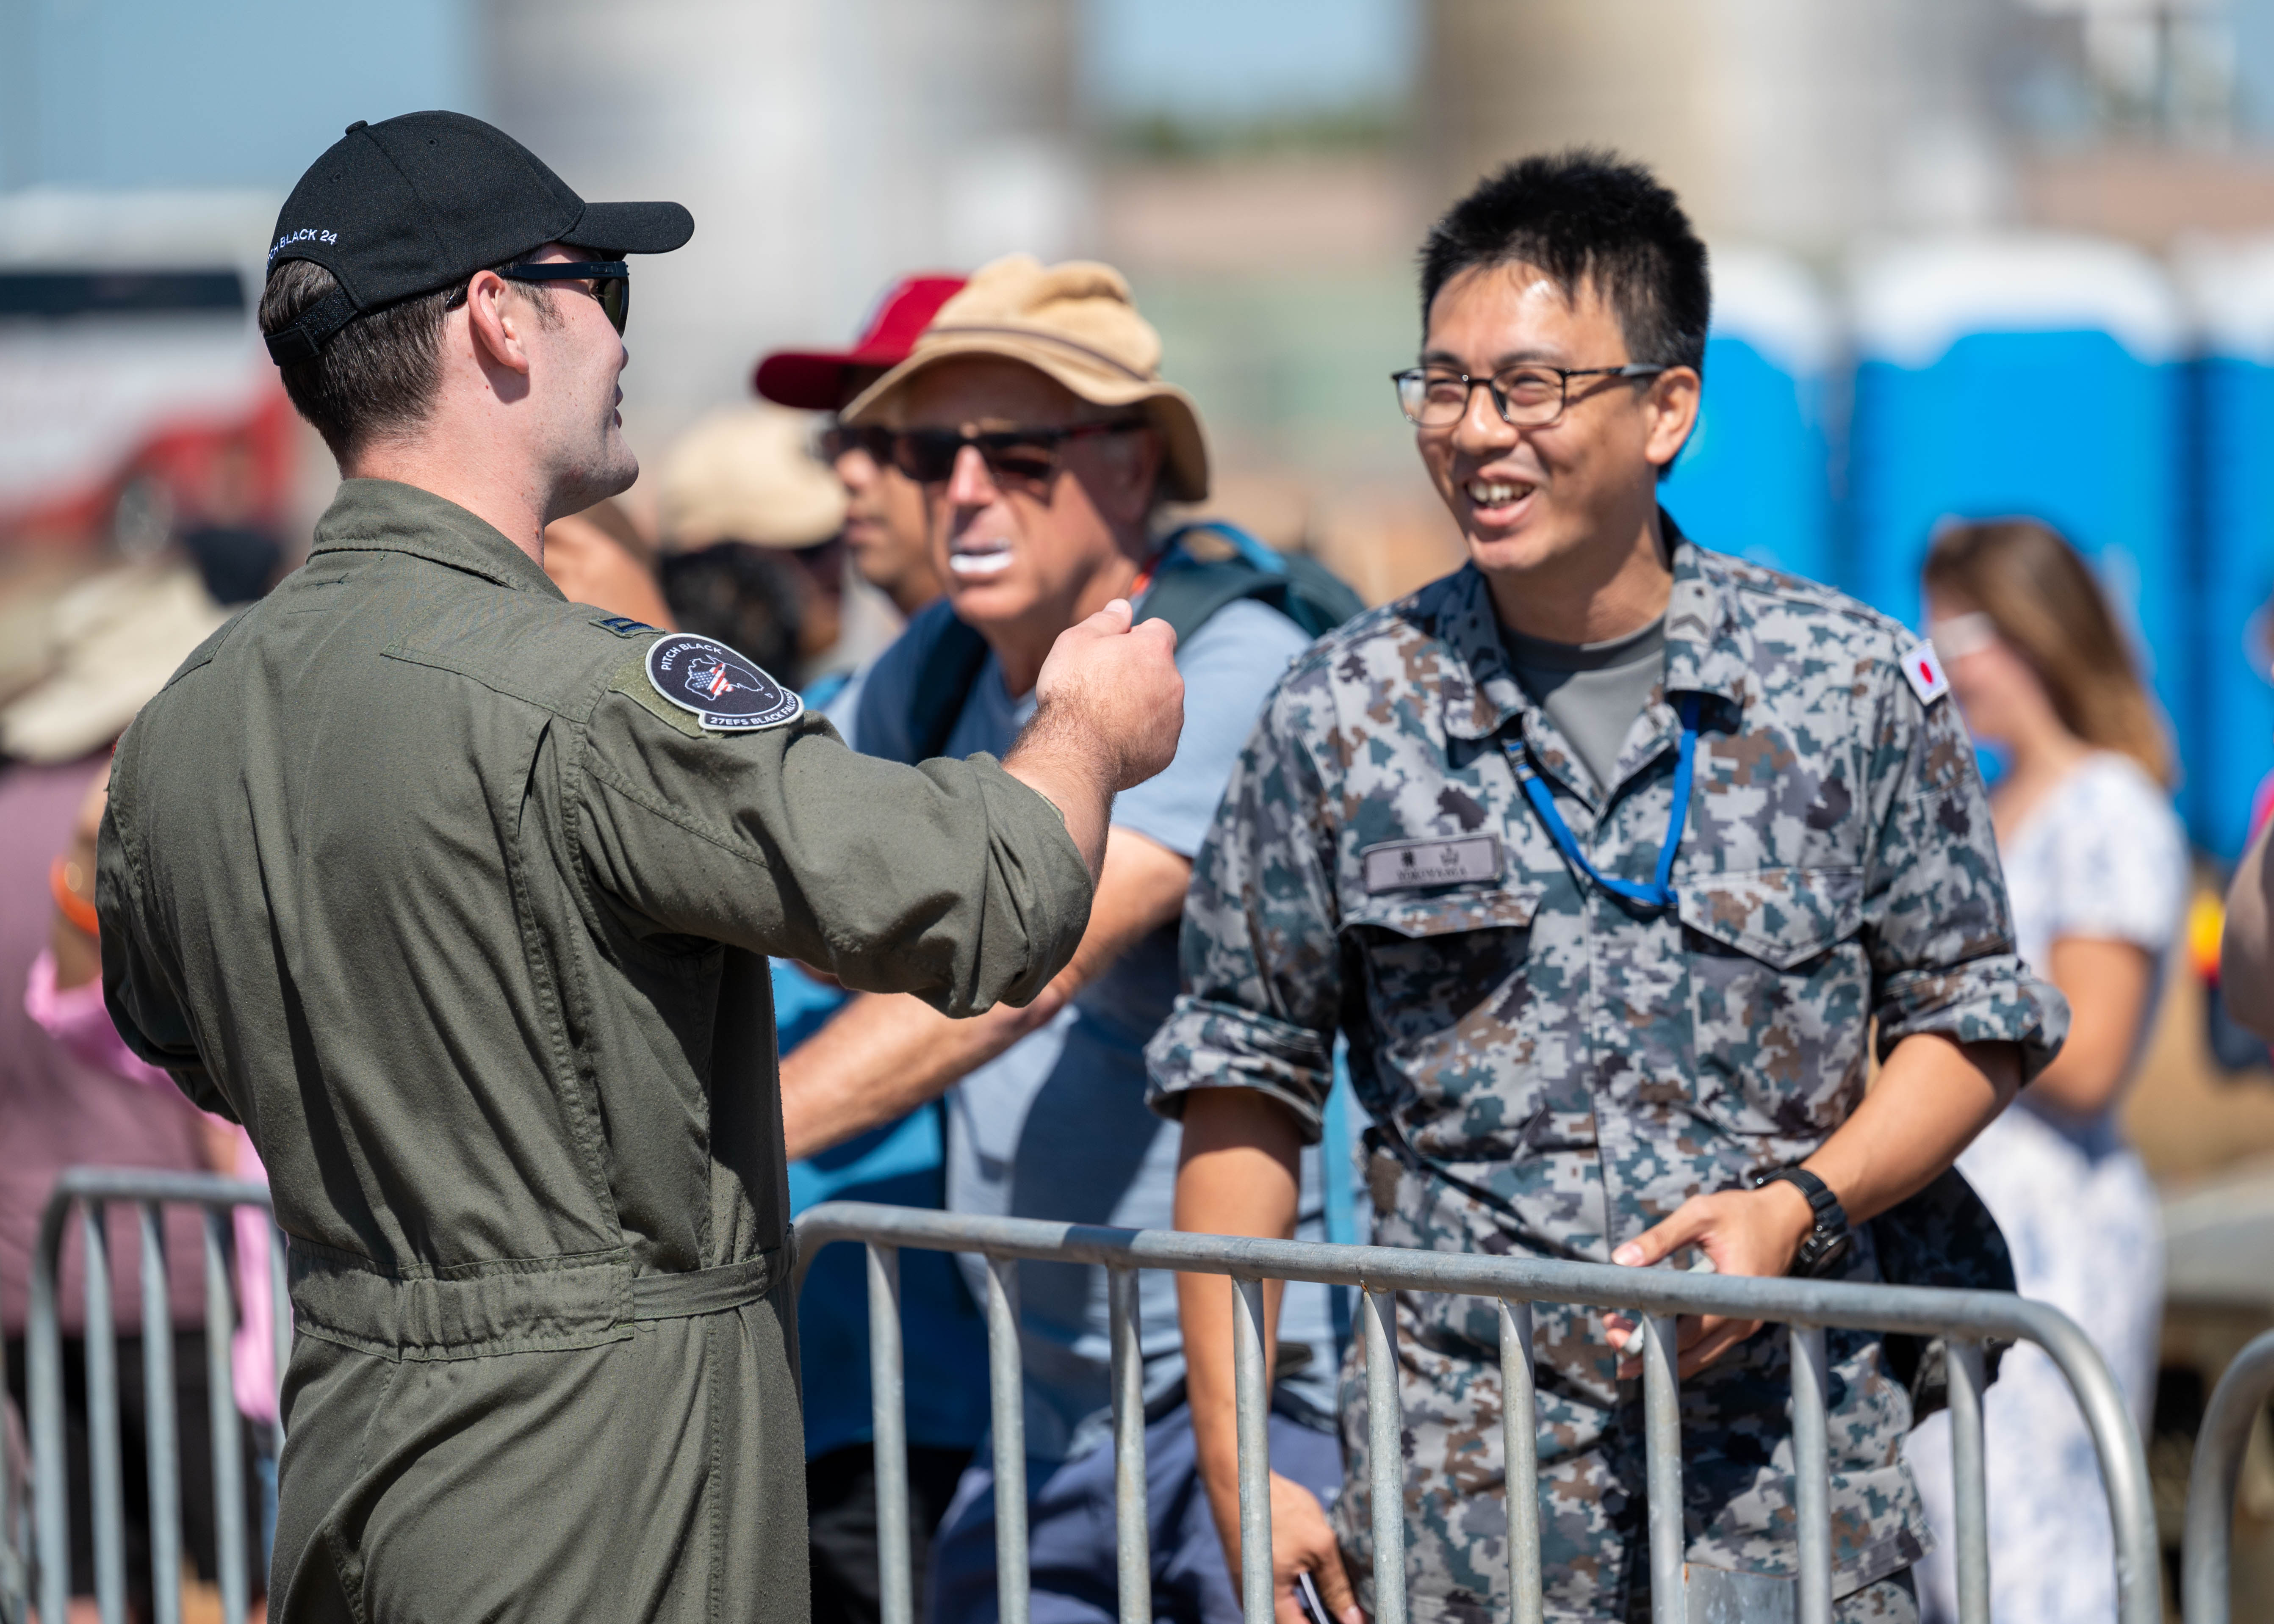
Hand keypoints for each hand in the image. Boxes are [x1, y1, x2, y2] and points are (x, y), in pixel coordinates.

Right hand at [1030, 598, 1182, 791]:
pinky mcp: (1166, 750)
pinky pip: (1156, 736)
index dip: (1136, 637)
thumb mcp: (1077, 641)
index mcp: (1155, 649)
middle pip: (1160, 669)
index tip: (1113, 652)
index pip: (1160, 630)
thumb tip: (1123, 606)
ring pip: (1160, 704)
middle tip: (1102, 687)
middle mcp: (1173, 682)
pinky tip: (1112, 740)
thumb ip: (1105, 620)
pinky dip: (1140, 735)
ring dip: (1142, 704)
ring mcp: (1173, 719)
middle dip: (1139, 673)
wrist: (1074, 752)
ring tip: (1104, 717)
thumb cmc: (1072, 691)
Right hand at [1226, 1472, 1361, 1623]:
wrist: (1241, 1479)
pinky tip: (1317, 1578)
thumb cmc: (1275, 1508)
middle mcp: (1258, 1604)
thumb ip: (1337, 1586)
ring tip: (1337, 1594)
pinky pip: (1282, 1597)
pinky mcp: (1255, 1578)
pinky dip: (1302, 1593)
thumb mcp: (1319, 1545)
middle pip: (1297, 1622)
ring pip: (1290, 1612)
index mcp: (1272, 1604)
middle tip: (1349, 1607)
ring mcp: (1254, 1591)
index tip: (1354, 1618)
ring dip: (1314, 1606)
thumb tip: (1353, 1617)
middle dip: (1325, 1616)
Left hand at [1601, 1180, 1815, 1378]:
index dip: (1646, 1335)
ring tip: (1621, 1334)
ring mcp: (1743, 1325)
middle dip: (1648, 1351)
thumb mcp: (1699, 1214)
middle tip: (1609, 1336)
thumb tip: (1620, 1259)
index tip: (1611, 1327)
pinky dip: (1679, 1343)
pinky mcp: (1740, 1322)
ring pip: (1698, 1355)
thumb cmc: (1743, 1213)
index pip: (1686, 1333)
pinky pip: (1707, 1345)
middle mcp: (1742, 1320)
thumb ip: (1660, 1237)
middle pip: (1690, 1354)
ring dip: (1662, 1350)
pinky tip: (1650, 1330)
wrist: (1788, 1218)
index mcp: (1734, 1295)